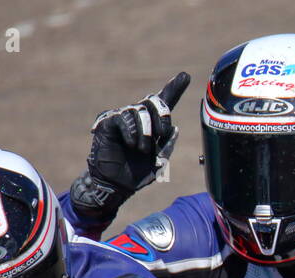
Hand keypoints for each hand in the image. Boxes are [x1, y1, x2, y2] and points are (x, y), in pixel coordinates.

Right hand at [71, 72, 190, 214]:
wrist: (117, 185)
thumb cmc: (137, 174)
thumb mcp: (159, 161)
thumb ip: (167, 145)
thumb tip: (176, 129)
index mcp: (152, 125)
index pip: (164, 103)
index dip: (174, 88)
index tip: (185, 76)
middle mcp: (138, 118)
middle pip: (154, 101)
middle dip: (162, 116)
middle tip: (161, 134)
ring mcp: (122, 118)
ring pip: (139, 111)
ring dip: (145, 132)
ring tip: (142, 149)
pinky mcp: (108, 121)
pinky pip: (123, 118)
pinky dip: (132, 132)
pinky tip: (132, 144)